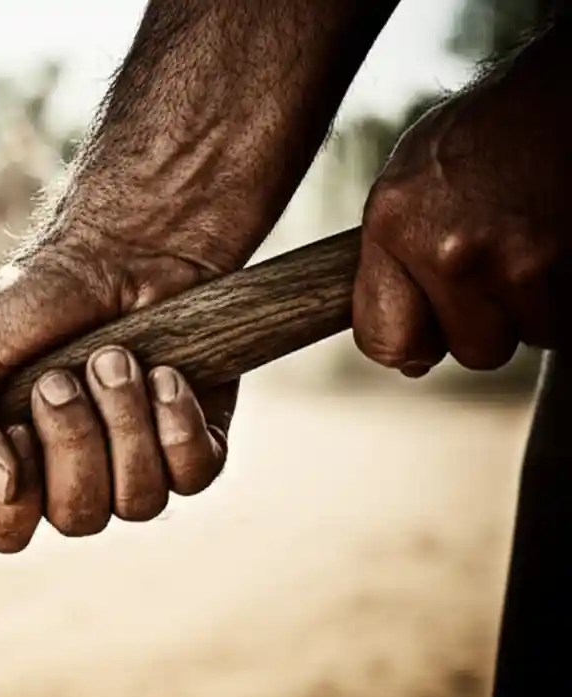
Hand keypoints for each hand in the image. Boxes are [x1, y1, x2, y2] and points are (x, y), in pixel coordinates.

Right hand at [0, 212, 243, 552]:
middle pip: (78, 518)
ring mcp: (135, 467)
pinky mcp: (193, 446)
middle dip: (73, 439)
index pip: (5, 532)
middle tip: (65, 374)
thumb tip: (0, 489)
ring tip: (116, 359)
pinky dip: (177, 422)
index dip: (13, 496)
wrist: (122, 248)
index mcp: (11, 467)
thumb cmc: (35, 299)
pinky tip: (167, 373)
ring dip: (124, 422)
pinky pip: (192, 475)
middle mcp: (74, 478)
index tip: (14, 425)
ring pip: (137, 504)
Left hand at [354, 31, 571, 372]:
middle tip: (499, 264)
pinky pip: (569, 318)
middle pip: (473, 351)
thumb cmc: (483, 136)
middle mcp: (451, 249)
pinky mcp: (571, 264)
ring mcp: (519, 260)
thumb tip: (407, 359)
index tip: (427, 329)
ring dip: (535, 304)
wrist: (558, 94)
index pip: (385, 340)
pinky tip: (557, 242)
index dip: (411, 344)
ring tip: (532, 242)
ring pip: (531, 336)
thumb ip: (392, 266)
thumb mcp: (407, 184)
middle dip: (489, 321)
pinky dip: (568, 291)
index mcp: (395, 226)